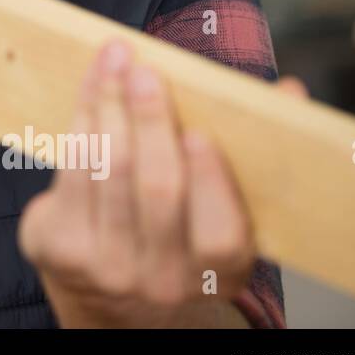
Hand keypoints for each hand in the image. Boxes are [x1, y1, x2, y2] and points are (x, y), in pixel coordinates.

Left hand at [17, 40, 298, 327]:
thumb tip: (291, 92)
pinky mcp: (63, 249)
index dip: (209, 182)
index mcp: (221, 272)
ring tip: (114, 63)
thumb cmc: (180, 228)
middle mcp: (165, 280)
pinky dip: (82, 122)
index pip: (219, 235)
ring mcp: (109, 268)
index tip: (199, 133)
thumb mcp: (224, 208)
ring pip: (108, 172)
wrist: (114, 291)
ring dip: (109, 107)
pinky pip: (73, 172)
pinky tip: (91, 93)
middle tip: (146, 73)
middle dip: (150, 121)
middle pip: (156, 190)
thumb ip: (256, 150)